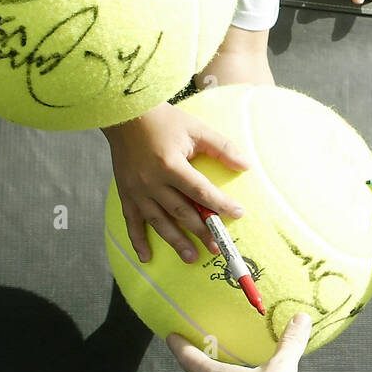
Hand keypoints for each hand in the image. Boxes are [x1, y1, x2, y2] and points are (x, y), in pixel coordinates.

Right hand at [104, 102, 252, 263]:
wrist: (124, 114)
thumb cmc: (163, 121)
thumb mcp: (196, 129)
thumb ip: (222, 147)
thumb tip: (246, 165)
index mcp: (170, 165)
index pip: (201, 191)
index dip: (221, 204)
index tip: (238, 214)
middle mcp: (152, 182)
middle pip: (181, 212)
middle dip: (201, 231)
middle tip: (217, 247)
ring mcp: (136, 190)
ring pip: (159, 221)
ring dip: (175, 241)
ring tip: (191, 257)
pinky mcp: (125, 193)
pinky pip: (131, 221)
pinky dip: (137, 240)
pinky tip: (146, 256)